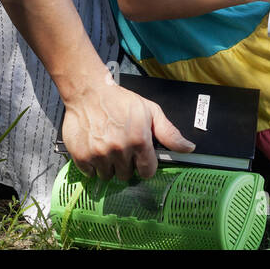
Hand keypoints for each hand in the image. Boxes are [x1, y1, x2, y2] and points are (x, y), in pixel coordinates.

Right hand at [61, 69, 193, 181]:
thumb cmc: (121, 101)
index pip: (147, 171)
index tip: (141, 161)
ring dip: (109, 167)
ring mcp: (99, 155)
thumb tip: (188, 148)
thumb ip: (169, 133)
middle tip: (122, 150)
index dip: (146, 166)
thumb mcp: (151, 111)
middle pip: (126, 175)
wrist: (89, 92)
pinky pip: (90, 173)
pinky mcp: (81, 156)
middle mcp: (119, 150)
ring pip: (108, 176)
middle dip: (126, 165)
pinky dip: (93, 166)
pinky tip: (96, 150)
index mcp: (139, 140)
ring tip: (108, 150)